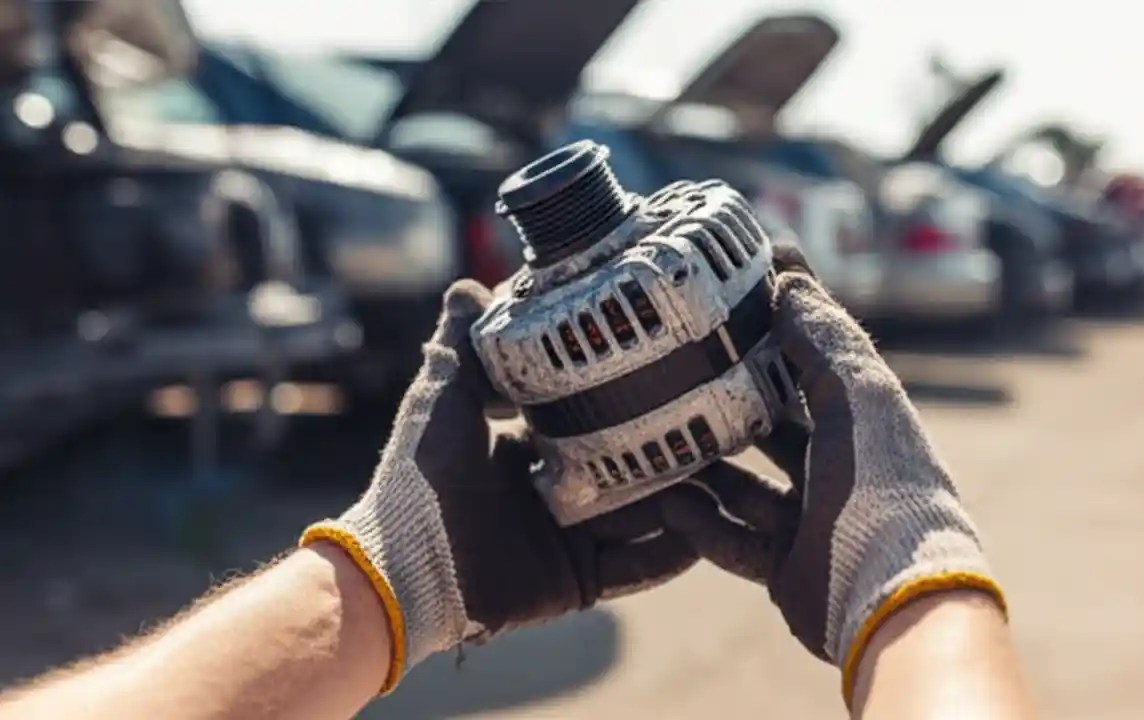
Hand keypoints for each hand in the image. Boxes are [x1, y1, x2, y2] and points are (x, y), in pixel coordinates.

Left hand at [302, 280, 699, 692]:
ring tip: (731, 474)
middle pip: (632, 471)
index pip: (595, 423)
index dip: (633, 402)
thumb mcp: (443, 399)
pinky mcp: (579, 583)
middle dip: (674, 451)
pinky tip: (706, 533)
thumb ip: (461, 346)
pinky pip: (637, 570)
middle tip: (720, 422)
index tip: (677, 372)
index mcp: (529, 454)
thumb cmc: (418, 478)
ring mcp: (572, 541)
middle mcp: (557, 496)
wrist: (403, 564)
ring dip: (685, 500)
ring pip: (644, 519)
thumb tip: (468, 283)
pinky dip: (670, 556)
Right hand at [663, 248, 1004, 704]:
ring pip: (743, 484)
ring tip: (653, 441)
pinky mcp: (787, 568)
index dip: (780, 322)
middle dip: (728, 400)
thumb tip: (790, 281)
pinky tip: (667, 503)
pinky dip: (700, 524)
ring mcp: (813, 520)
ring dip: (704, 466)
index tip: (732, 290)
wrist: (894, 600)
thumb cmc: (887, 487)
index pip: (816, 358)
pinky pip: (732, 540)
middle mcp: (840, 468)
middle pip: (773, 423)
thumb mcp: (861, 400)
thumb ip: (826, 341)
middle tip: (671, 370)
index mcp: (865, 421)